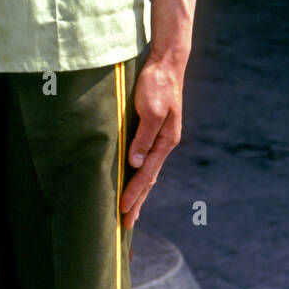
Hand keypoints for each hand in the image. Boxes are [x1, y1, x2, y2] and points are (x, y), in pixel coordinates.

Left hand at [119, 54, 184, 228]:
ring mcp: (160, 138)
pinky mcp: (153, 130)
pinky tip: (134, 179)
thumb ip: (144, 137)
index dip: (134, 193)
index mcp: (165, 141)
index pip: (147, 175)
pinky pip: (145, 159)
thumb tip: (136, 165)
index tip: (121, 210)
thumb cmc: (157, 84)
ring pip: (148, 172)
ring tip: (130, 210)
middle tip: (126, 225)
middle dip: (137, 201)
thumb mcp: (151, 109)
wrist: (166, 63)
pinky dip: (140, 175)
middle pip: (149, 179)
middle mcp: (164, 143)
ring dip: (139, 192)